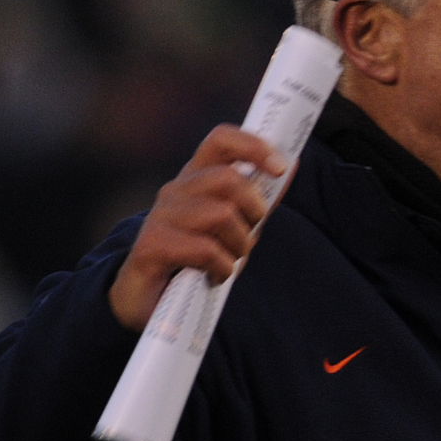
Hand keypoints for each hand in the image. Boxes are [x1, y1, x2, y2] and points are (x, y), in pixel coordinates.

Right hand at [108, 126, 284, 331]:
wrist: (150, 299)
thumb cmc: (197, 257)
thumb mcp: (234, 225)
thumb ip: (258, 198)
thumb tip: (290, 164)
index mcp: (195, 178)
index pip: (221, 140)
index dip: (254, 147)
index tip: (280, 168)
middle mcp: (175, 190)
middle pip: (228, 178)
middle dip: (253, 210)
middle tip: (248, 235)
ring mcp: (160, 216)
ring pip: (221, 215)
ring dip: (238, 246)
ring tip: (228, 261)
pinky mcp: (151, 246)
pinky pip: (206, 250)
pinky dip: (222, 268)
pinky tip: (214, 276)